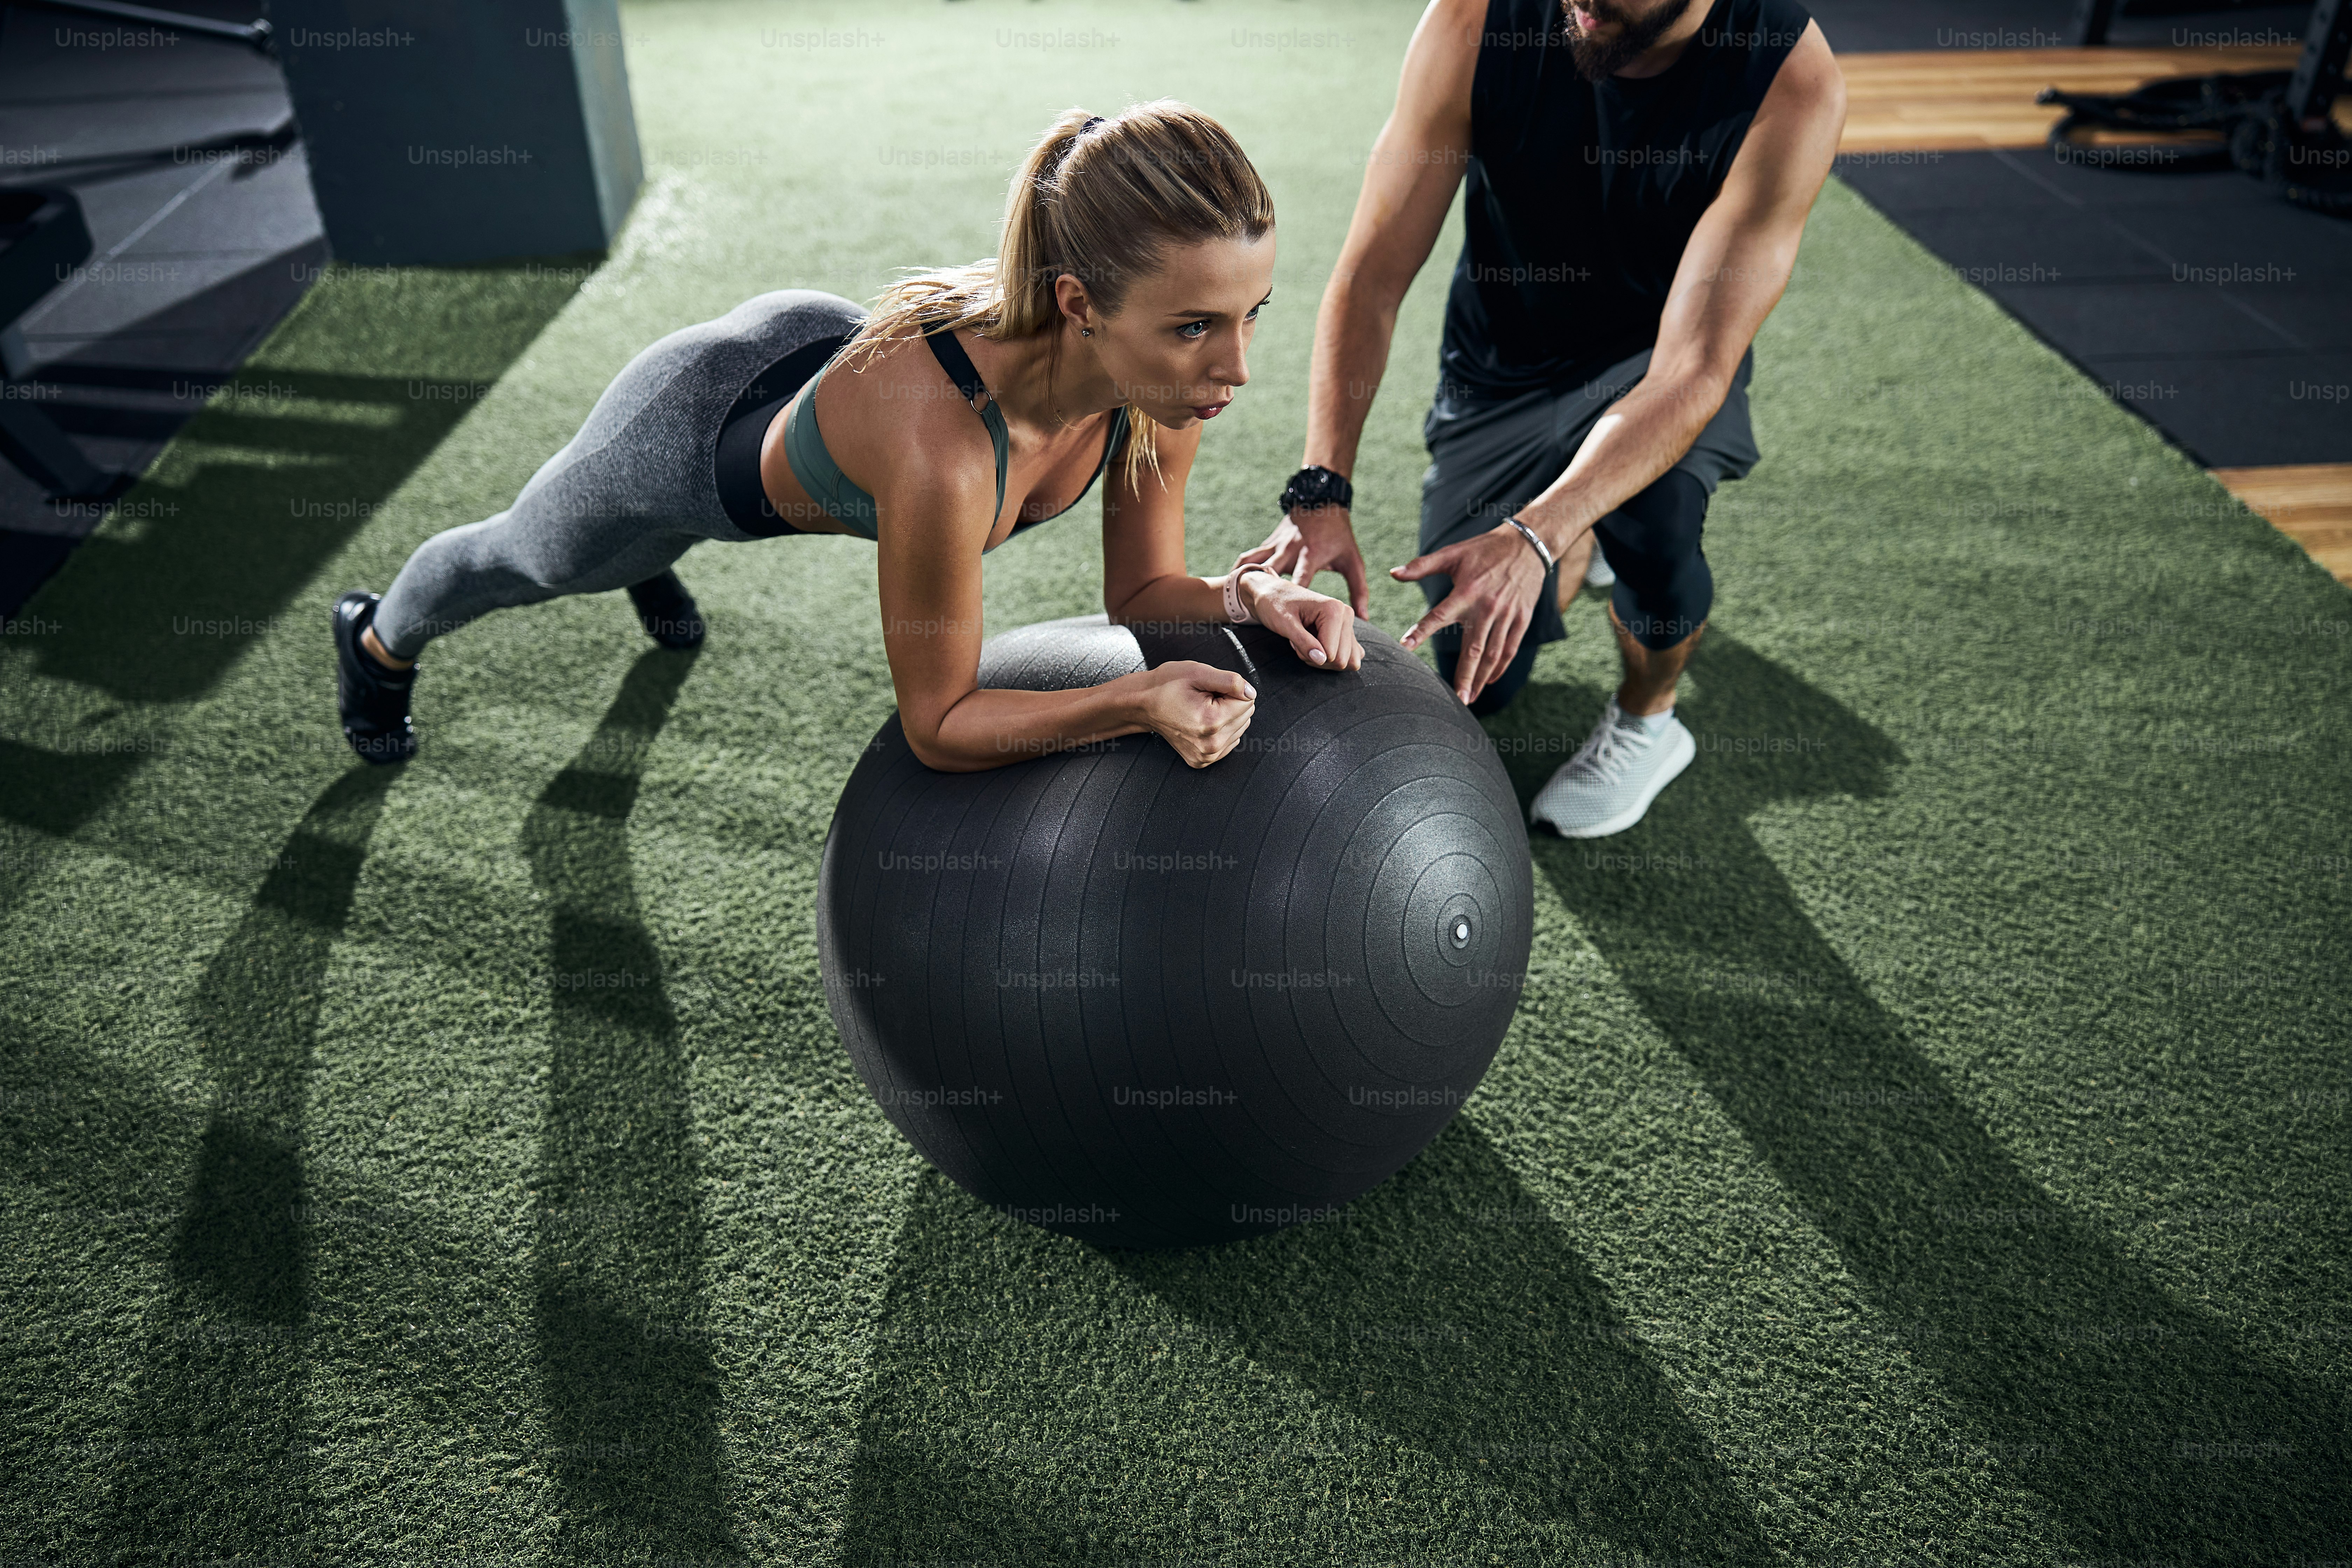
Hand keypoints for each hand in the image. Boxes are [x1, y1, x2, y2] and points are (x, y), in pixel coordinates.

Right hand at [1126, 660, 1256, 767]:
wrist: (1144, 704)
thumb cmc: (1167, 686)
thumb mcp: (1199, 672)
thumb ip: (1231, 681)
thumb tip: (1251, 693)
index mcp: (1211, 721)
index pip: (1248, 701)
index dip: (1231, 690)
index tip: (1210, 690)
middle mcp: (1211, 743)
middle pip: (1246, 715)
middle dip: (1230, 703)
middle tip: (1205, 698)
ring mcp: (1207, 755)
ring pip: (1240, 728)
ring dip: (1226, 716)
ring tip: (1202, 710)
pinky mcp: (1203, 760)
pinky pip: (1230, 740)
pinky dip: (1221, 729)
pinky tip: (1203, 722)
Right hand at [1236, 504, 1370, 618]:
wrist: (1322, 502)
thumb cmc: (1339, 537)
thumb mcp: (1352, 561)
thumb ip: (1359, 590)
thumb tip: (1364, 618)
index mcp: (1311, 555)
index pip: (1301, 579)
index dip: (1293, 596)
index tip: (1285, 617)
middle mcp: (1291, 550)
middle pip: (1272, 572)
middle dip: (1262, 589)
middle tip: (1250, 609)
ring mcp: (1277, 545)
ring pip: (1254, 562)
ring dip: (1244, 578)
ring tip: (1232, 598)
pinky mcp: (1268, 543)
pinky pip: (1248, 557)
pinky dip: (1238, 569)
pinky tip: (1229, 584)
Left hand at [1240, 570, 1362, 671]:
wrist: (1274, 595)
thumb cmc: (1276, 605)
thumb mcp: (1284, 624)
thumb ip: (1302, 641)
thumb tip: (1322, 660)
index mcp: (1334, 609)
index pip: (1331, 653)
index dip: (1309, 654)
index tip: (1295, 639)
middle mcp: (1346, 615)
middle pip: (1341, 659)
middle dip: (1317, 658)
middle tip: (1300, 641)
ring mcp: (1348, 624)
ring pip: (1346, 661)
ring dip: (1324, 660)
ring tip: (1308, 642)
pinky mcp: (1347, 632)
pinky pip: (1351, 657)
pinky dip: (1333, 658)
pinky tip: (1318, 645)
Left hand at [1391, 526, 1550, 705]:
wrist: (1528, 545)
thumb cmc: (1485, 549)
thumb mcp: (1453, 553)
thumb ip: (1422, 565)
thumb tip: (1393, 573)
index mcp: (1466, 592)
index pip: (1439, 616)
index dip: (1421, 632)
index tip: (1404, 647)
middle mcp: (1487, 607)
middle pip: (1473, 648)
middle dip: (1465, 676)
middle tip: (1457, 699)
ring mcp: (1506, 615)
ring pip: (1493, 653)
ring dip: (1481, 677)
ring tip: (1470, 697)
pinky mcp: (1521, 619)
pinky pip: (1510, 648)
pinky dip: (1500, 666)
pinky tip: (1490, 680)